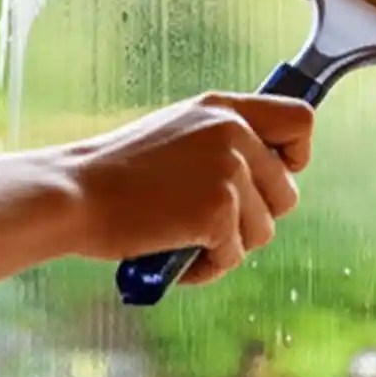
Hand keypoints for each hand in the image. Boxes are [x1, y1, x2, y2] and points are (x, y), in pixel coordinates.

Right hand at [65, 91, 314, 284]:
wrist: (75, 195)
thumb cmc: (116, 174)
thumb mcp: (177, 134)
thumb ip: (221, 142)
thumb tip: (268, 170)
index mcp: (223, 108)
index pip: (300, 120)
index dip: (295, 156)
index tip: (272, 175)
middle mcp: (233, 134)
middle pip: (287, 192)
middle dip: (255, 217)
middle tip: (208, 222)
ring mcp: (229, 173)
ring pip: (263, 231)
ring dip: (227, 245)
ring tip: (182, 237)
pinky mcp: (219, 213)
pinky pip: (234, 256)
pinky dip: (206, 267)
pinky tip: (173, 255)